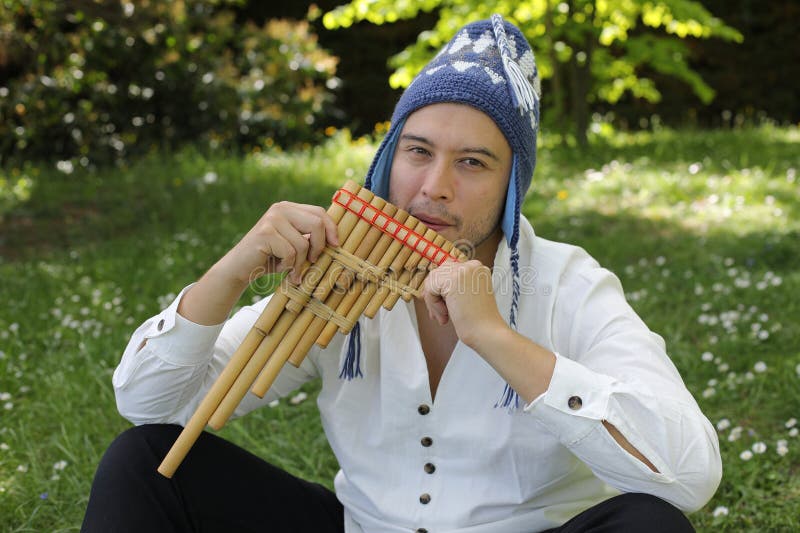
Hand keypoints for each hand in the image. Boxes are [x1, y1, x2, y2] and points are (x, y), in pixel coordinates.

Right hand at [219, 201, 338, 286]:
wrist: (240, 268)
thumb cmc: (271, 258)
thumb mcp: (293, 243)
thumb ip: (309, 236)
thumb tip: (337, 240)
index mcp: (289, 208)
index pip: (319, 212)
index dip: (331, 229)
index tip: (335, 245)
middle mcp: (280, 209)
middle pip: (317, 224)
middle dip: (319, 247)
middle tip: (312, 261)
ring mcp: (272, 219)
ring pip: (303, 243)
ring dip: (299, 262)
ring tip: (290, 268)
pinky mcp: (265, 233)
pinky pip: (290, 253)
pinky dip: (288, 266)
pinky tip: (279, 267)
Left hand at [421, 259, 506, 348]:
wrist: (486, 332)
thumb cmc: (478, 321)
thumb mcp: (465, 296)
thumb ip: (452, 286)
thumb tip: (430, 285)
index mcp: (477, 269)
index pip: (448, 271)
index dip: (441, 290)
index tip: (442, 306)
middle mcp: (471, 266)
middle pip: (438, 274)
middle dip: (435, 295)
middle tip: (440, 314)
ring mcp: (463, 270)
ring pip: (432, 281)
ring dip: (434, 302)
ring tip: (444, 316)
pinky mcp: (453, 279)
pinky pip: (430, 288)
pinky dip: (433, 304)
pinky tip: (446, 315)